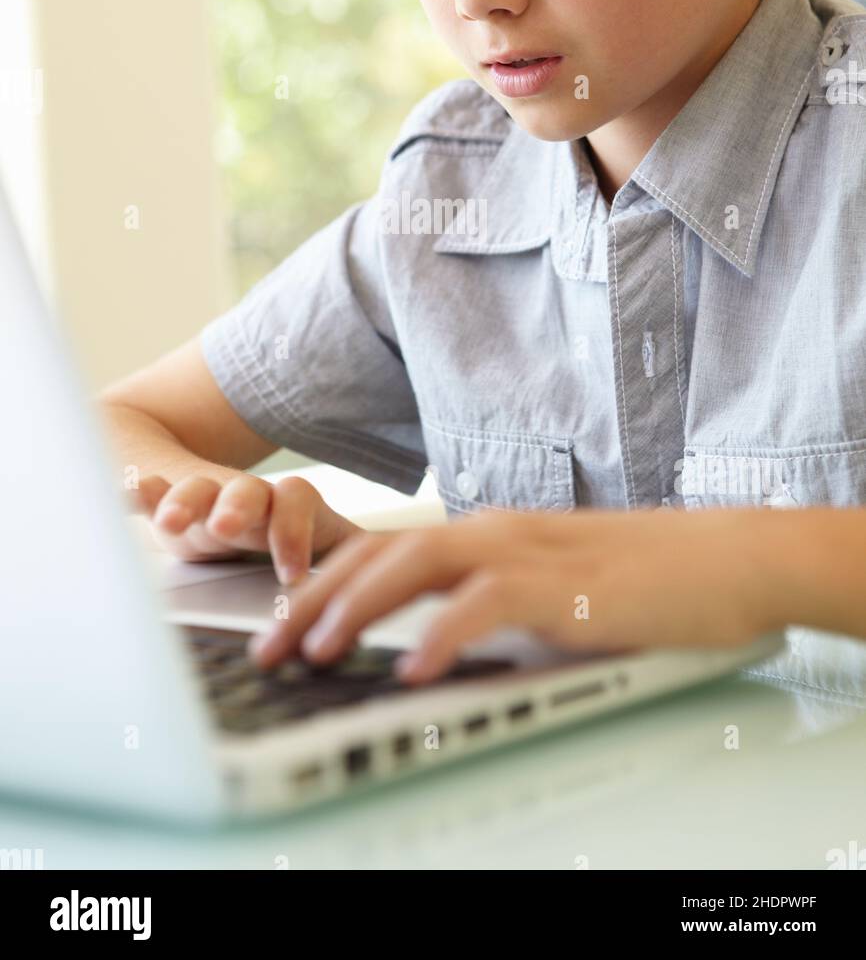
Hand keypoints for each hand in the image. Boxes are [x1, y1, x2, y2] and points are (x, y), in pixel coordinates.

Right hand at [131, 470, 361, 583]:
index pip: (296, 501)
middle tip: (231, 527)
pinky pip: (151, 490)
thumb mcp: (311, 552)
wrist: (225, 498)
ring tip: (171, 520)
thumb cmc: (278, 538)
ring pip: (196, 488)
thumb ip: (337, 571)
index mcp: (285, 507)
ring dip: (185, 501)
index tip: (290, 575)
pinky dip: (139, 491)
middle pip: (245, 488)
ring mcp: (204, 498)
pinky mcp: (165, 502)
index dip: (293, 533)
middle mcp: (245, 497)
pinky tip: (129, 490)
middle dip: (238, 506)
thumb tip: (377, 608)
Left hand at [248, 505, 779, 680]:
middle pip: (383, 552)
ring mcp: (532, 553)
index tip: (280, 625)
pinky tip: (413, 666)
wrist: (729, 559)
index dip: (325, 585)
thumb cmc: (644, 580)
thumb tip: (432, 639)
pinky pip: (491, 603)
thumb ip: (492, 601)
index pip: (385, 549)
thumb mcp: (550, 588)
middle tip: (267, 646)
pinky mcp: (569, 587)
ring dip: (361, 606)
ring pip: (422, 564)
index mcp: (488, 533)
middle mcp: (497, 532)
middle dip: (316, 597)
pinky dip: (446, 631)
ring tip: (317, 650)